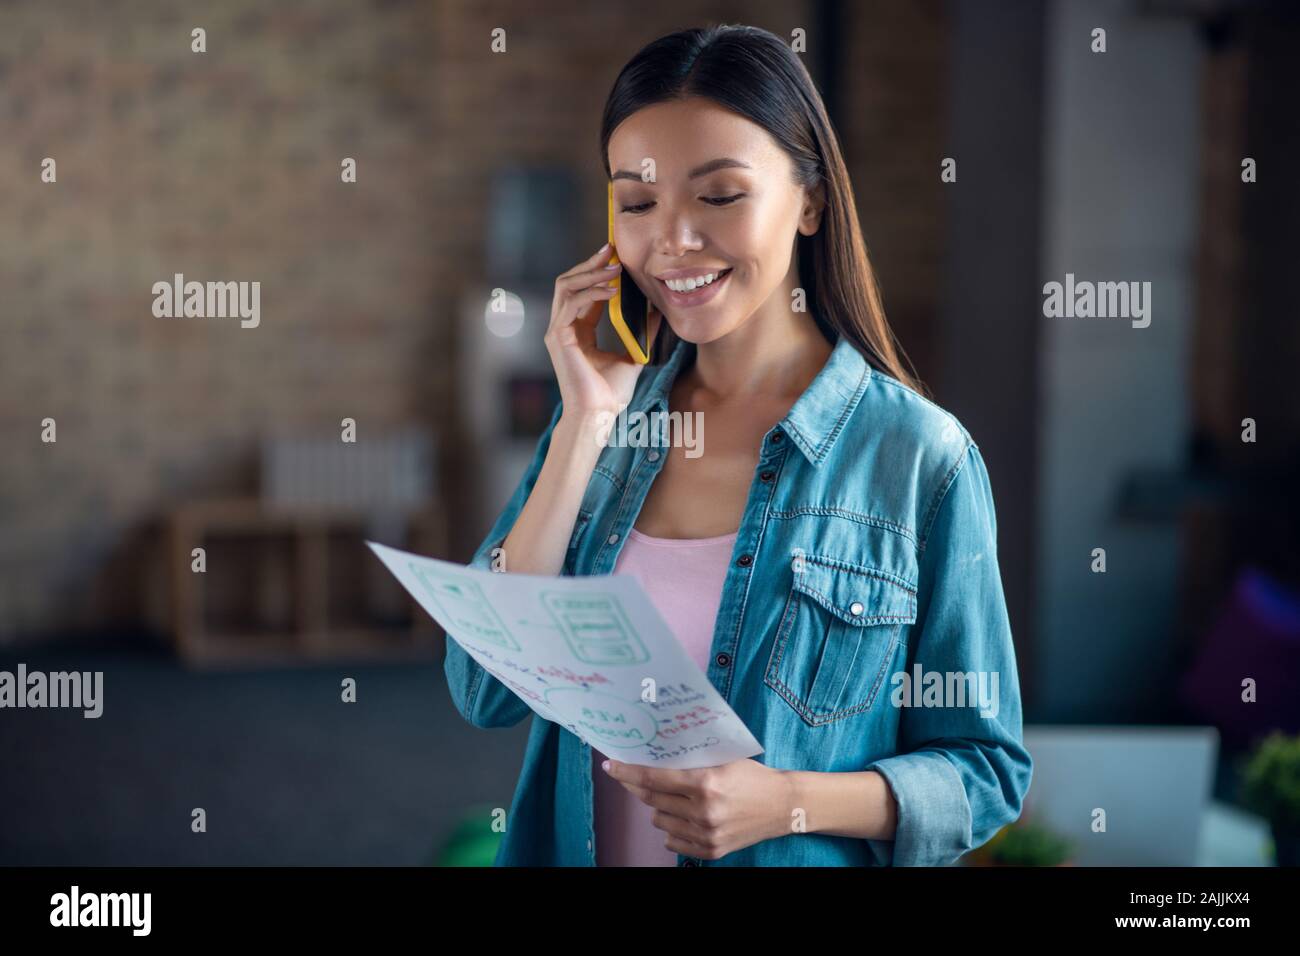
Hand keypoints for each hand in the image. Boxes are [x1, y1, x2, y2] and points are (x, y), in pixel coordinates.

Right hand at [545, 243, 663, 422]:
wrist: (598, 416)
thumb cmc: (610, 395)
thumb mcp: (633, 356)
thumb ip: (641, 333)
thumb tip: (658, 313)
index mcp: (578, 331)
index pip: (584, 292)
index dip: (599, 272)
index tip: (618, 257)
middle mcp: (564, 328)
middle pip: (570, 281)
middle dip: (590, 263)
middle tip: (612, 249)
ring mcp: (558, 331)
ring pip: (565, 286)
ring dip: (590, 272)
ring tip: (613, 267)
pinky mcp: (558, 337)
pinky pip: (571, 302)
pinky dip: (591, 292)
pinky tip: (612, 290)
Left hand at [602, 757, 792, 859]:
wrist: (782, 806)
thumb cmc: (751, 776)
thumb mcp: (721, 760)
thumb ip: (688, 762)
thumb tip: (651, 759)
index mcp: (705, 784)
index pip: (653, 779)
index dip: (628, 772)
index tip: (611, 766)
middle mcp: (703, 811)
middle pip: (652, 800)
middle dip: (636, 787)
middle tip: (628, 777)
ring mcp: (706, 834)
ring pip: (660, 820)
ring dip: (660, 807)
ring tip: (675, 797)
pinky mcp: (711, 850)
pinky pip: (673, 840)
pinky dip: (672, 827)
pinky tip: (685, 815)